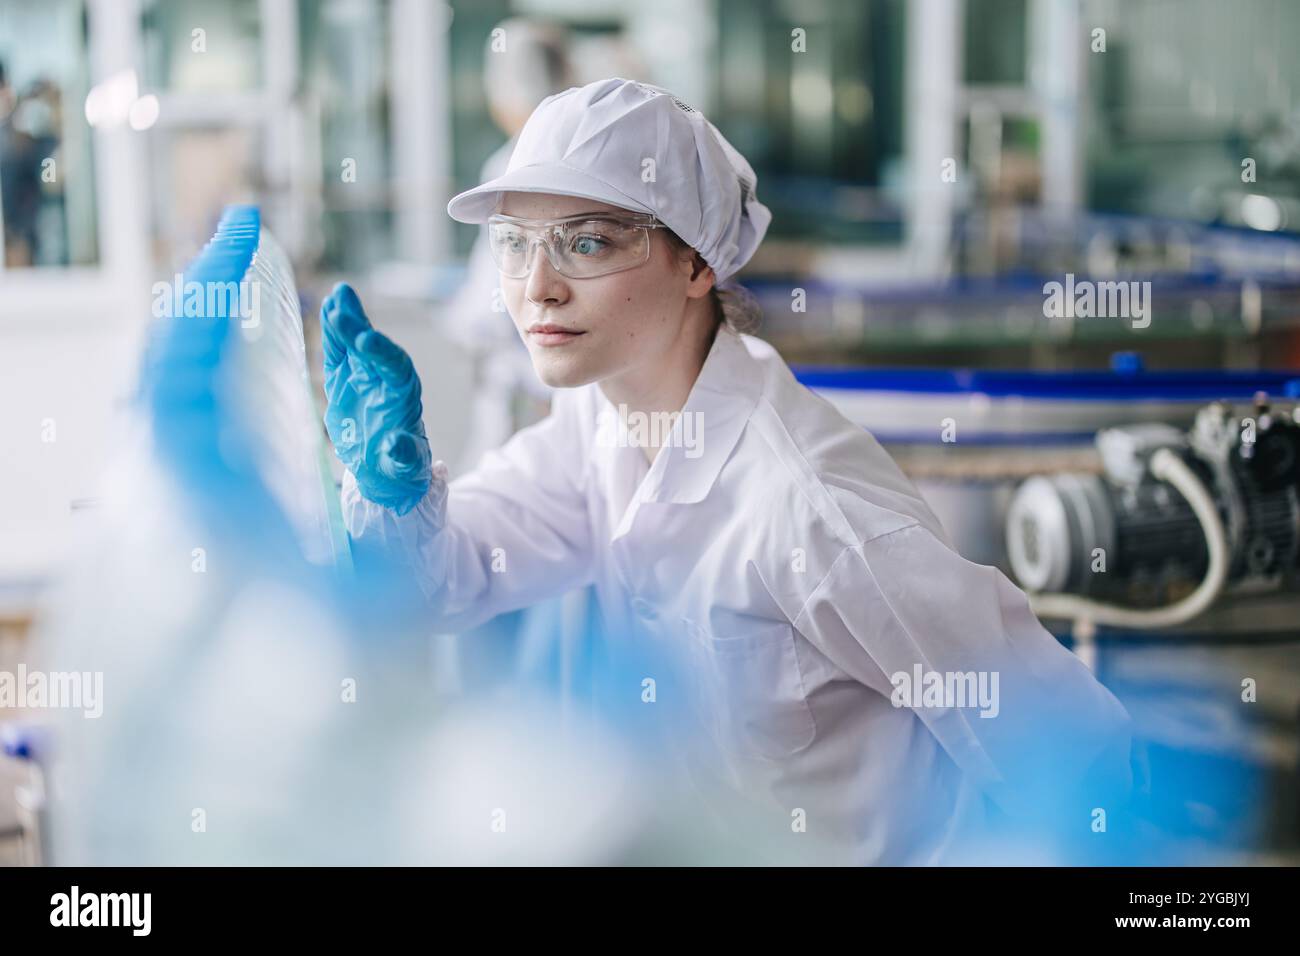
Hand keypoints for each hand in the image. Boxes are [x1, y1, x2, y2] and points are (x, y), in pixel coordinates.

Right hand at [321, 283, 432, 514]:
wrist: (383, 468)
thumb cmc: (398, 469)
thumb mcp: (403, 467)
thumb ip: (401, 455)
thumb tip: (396, 445)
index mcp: (404, 397)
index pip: (395, 367)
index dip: (380, 352)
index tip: (364, 340)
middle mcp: (387, 379)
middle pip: (373, 349)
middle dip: (358, 329)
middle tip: (339, 310)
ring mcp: (365, 375)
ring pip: (355, 342)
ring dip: (346, 319)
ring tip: (336, 296)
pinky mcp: (345, 377)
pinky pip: (339, 350)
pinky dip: (333, 331)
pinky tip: (329, 307)